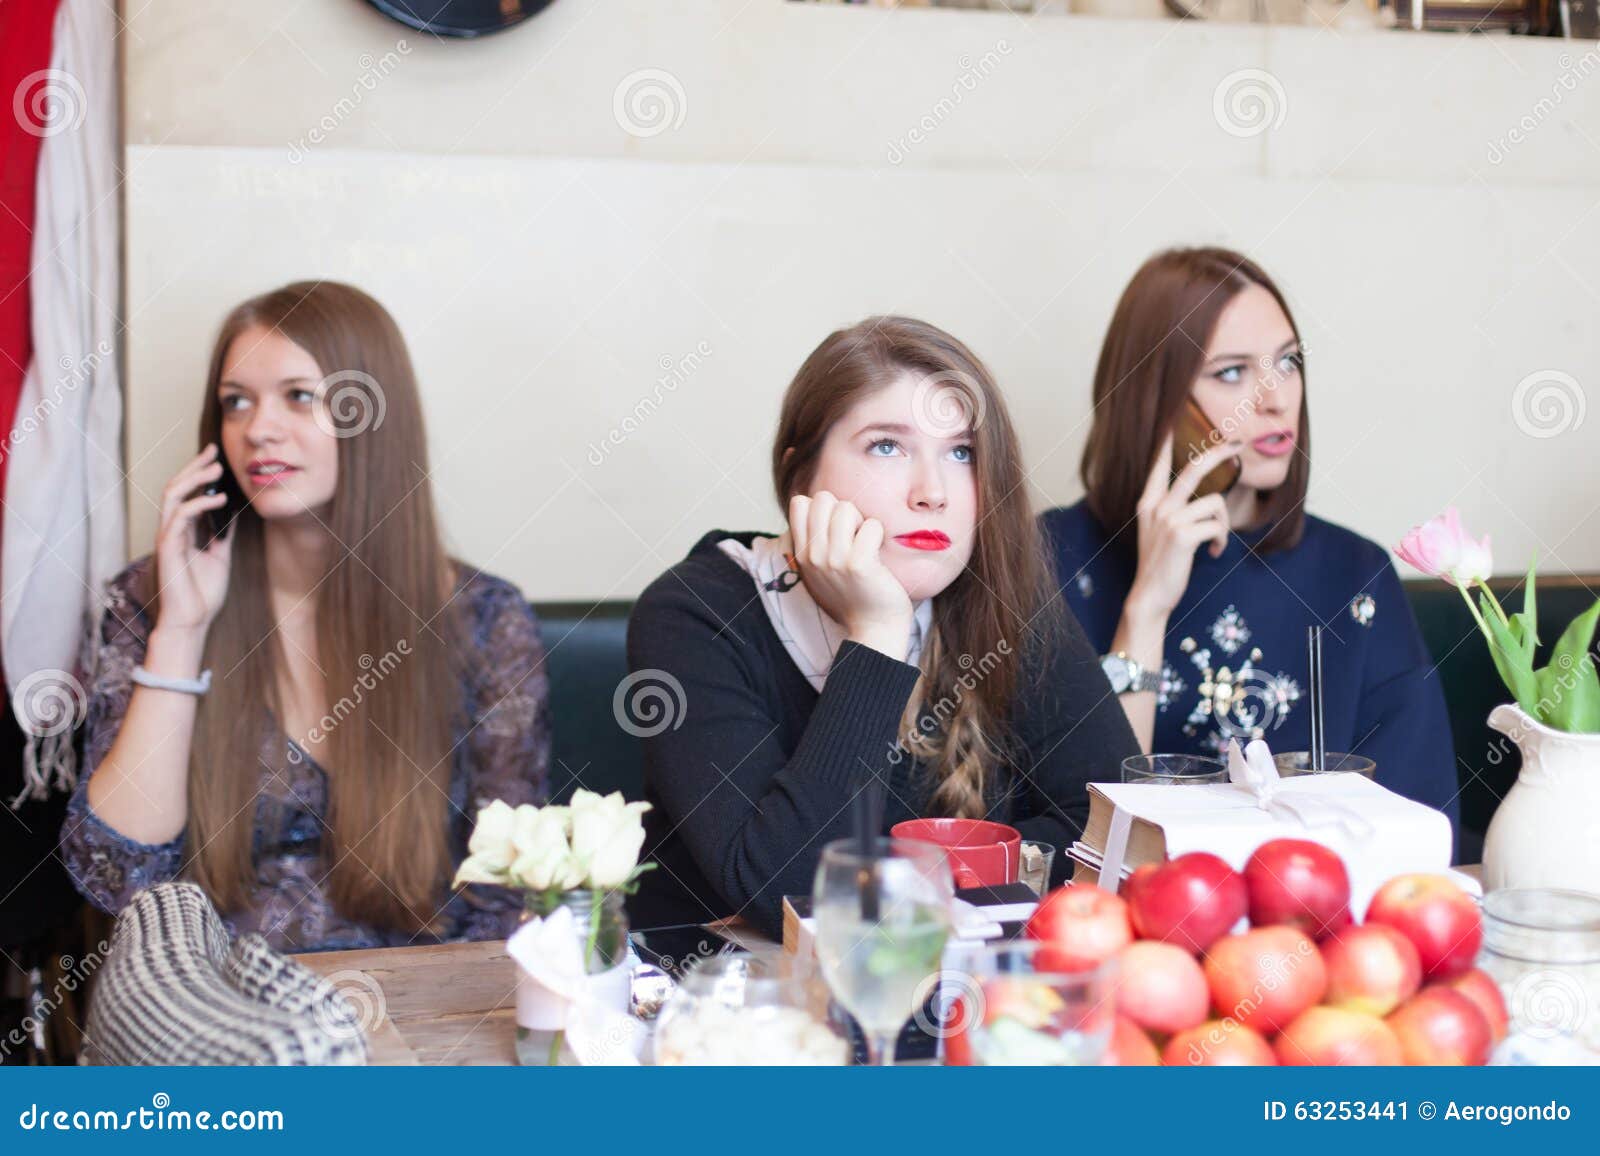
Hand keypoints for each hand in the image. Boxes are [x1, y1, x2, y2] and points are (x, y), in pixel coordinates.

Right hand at [153, 443, 236, 632]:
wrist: (193, 620)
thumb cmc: (203, 593)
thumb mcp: (221, 556)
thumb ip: (223, 534)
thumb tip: (234, 515)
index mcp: (182, 531)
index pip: (186, 493)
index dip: (198, 473)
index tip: (215, 457)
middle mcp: (171, 530)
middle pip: (175, 487)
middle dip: (193, 467)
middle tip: (213, 450)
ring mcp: (168, 537)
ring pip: (173, 496)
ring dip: (194, 479)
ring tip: (215, 468)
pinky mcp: (168, 547)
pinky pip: (180, 517)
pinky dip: (199, 504)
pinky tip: (219, 499)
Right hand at [788, 492, 913, 653]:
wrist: (874, 627)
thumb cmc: (854, 594)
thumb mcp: (821, 569)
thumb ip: (815, 541)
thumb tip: (815, 503)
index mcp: (802, 554)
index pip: (799, 503)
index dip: (822, 507)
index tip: (835, 528)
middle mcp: (813, 555)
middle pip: (823, 498)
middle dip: (843, 510)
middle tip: (853, 535)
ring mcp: (834, 560)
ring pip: (846, 508)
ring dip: (862, 521)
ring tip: (865, 544)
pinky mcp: (858, 564)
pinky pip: (871, 525)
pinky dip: (879, 534)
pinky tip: (877, 554)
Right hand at [1125, 433, 1243, 621]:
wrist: (1149, 596)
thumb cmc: (1160, 565)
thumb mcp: (1158, 532)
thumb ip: (1171, 511)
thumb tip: (1205, 499)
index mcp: (1148, 503)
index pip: (1159, 465)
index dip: (1167, 442)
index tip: (1173, 421)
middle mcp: (1157, 506)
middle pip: (1194, 468)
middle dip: (1219, 453)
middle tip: (1237, 443)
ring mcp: (1169, 520)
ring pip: (1215, 503)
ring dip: (1224, 524)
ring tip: (1217, 541)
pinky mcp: (1183, 536)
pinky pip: (1217, 526)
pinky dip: (1222, 540)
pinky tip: (1214, 553)